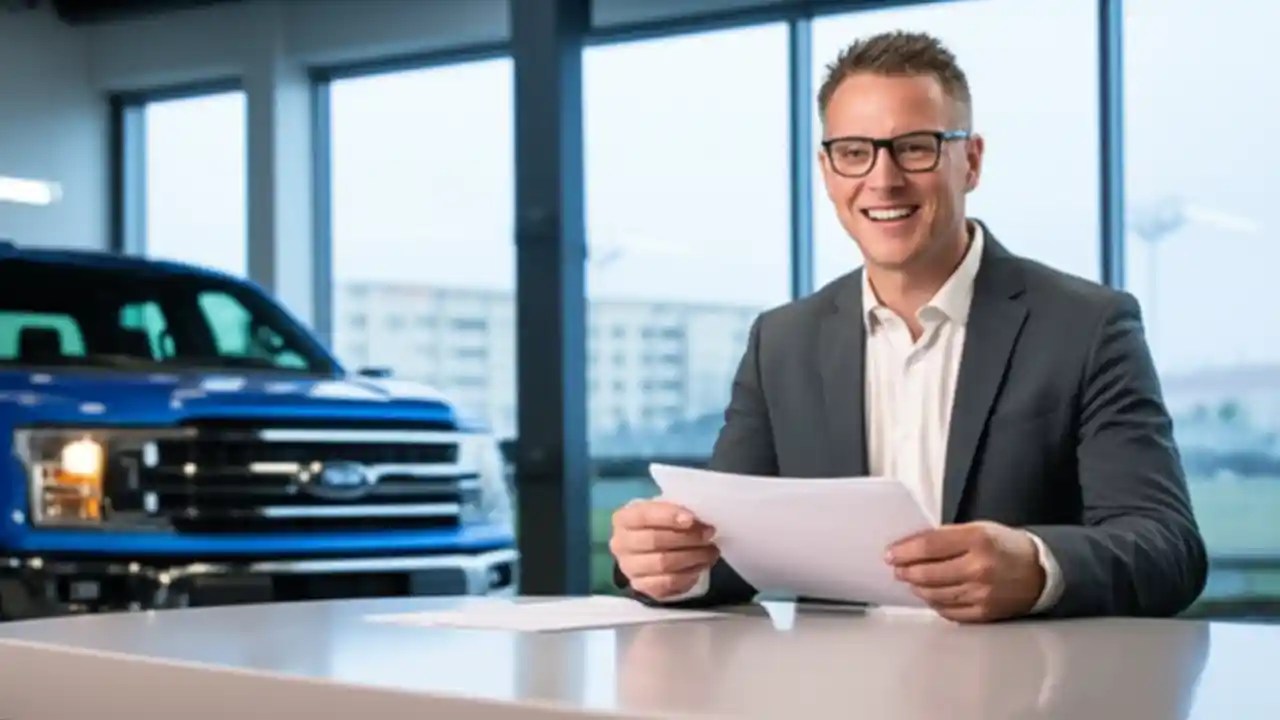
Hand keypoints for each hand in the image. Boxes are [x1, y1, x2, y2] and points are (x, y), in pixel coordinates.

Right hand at [610, 499, 718, 600]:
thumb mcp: (664, 511)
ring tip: (710, 551)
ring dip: (692, 557)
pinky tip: (700, 566)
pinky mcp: (642, 587)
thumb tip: (700, 522)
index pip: (644, 516)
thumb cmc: (659, 525)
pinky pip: (667, 583)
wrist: (648, 550)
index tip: (692, 519)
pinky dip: (688, 575)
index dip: (669, 516)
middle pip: (654, 541)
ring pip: (662, 564)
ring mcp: (629, 568)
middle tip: (708, 534)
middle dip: (686, 537)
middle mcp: (620, 544)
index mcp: (623, 519)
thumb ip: (677, 512)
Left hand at [885, 521, 1044, 622]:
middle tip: (897, 568)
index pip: (928, 546)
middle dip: (906, 571)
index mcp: (977, 540)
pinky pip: (948, 611)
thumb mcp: (978, 528)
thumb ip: (947, 536)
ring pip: (935, 594)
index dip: (904, 551)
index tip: (891, 553)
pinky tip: (930, 595)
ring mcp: (982, 594)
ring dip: (917, 588)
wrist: (1040, 571)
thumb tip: (912, 546)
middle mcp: (979, 568)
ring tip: (911, 581)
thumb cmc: (1006, 546)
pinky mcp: (984, 613)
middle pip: (927, 574)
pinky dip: (934, 603)